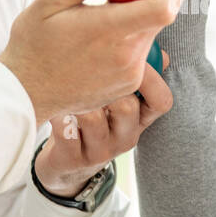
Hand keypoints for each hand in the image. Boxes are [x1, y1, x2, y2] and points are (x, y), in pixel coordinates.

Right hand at [0, 0, 185, 125]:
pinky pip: (141, 54)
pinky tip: (105, 38)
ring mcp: (129, 75)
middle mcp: (126, 56)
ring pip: (150, 36)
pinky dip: (132, 39)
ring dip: (141, 18)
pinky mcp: (128, 86)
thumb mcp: (53, 0)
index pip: (164, 8)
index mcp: (109, 31)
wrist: (25, 91)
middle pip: (161, 19)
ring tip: (110, 12)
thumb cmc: (34, 42)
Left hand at [33, 54, 171, 196]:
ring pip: (91, 117)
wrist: (67, 163)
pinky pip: (64, 129)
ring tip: (66, 89)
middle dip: (104, 84)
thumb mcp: (116, 100)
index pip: (161, 101)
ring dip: (76, 100)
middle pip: (126, 106)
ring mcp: (100, 152)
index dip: (150, 76)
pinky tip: (53, 106)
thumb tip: (159, 53)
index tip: (130, 56)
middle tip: (87, 71)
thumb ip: (132, 75)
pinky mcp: (73, 159)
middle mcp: (125, 139)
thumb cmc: (93, 119)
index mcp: (140, 122)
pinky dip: (56, 114)